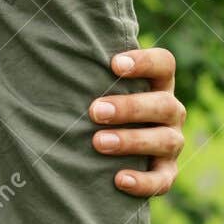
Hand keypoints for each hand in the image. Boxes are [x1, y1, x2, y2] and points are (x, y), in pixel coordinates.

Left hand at [90, 47, 185, 196]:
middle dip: (129, 107)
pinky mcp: (166, 172)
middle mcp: (171, 111)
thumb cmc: (100, 100)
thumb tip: (52, 41)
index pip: (164, 63)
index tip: (113, 64)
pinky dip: (143, 182)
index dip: (144, 62)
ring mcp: (172, 142)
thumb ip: (90, 64)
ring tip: (98, 143)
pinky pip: (163, 180)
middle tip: (95, 111)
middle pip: (164, 104)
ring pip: (165, 140)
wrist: (107, 144)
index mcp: (158, 82)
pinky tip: (119, 180)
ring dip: (131, 141)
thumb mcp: (100, 80)